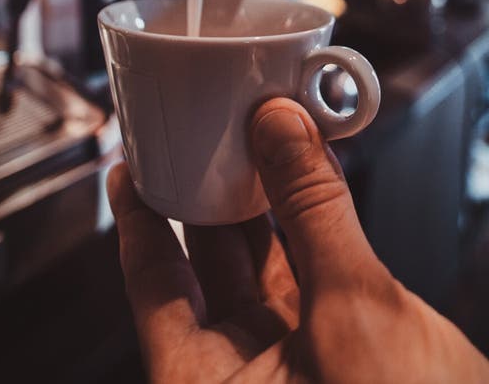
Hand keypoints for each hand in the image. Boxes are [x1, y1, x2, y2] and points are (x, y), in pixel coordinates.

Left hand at [107, 97, 488, 382]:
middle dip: (211, 193)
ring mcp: (288, 369)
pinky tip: (311, 178)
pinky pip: (307, 275)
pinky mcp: (333, 356)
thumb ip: (314, 214)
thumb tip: (280, 129)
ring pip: (259, 266)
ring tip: (260, 139)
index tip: (133, 162)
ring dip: (264, 202)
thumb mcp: (354, 313)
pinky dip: (308, 224)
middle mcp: (239, 380)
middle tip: (212, 129)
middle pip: (206, 267)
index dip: (141, 214)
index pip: (154, 282)